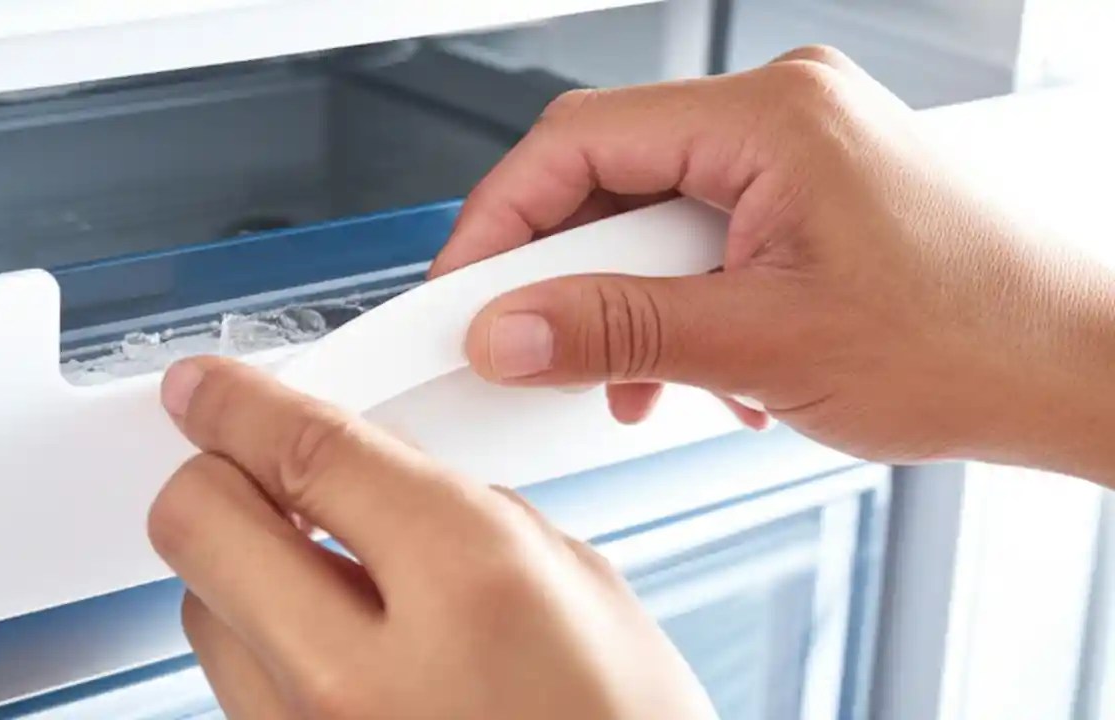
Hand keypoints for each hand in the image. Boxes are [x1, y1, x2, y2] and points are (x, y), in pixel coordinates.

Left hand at [150, 357, 717, 719]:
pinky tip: (339, 648)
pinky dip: (266, 647)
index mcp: (468, 585)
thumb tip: (383, 480)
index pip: (302, 452)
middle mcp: (366, 674)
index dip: (235, 402)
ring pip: (201, 613)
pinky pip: (236, 690)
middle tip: (259, 472)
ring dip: (241, 572)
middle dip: (217, 478)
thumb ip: (471, 518)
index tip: (205, 388)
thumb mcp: (587, 592)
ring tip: (322, 578)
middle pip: (200, 526)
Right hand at [433, 46, 1114, 478]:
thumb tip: (510, 331)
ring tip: (634, 375)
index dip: (501, 219)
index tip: (464, 290)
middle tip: (534, 344)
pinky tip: (691, 364)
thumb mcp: (764, 345)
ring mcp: (797, 152)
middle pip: (610, 173)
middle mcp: (783, 115)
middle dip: (565, 270)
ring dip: (623, 297)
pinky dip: (676, 299)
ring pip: (651, 211)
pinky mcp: (807, 195)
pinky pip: (700, 232)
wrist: (1079, 370)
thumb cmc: (975, 341)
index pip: (579, 140)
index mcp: (771, 117)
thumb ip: (618, 332)